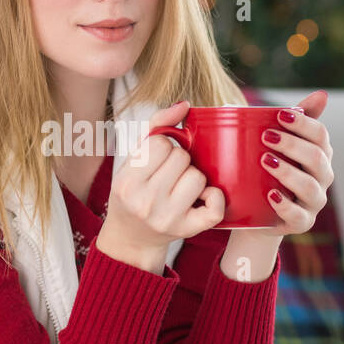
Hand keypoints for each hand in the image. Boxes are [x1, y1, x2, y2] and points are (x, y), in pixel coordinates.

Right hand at [98, 99, 226, 261]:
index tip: (157, 160)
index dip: (163, 147)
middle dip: (179, 161)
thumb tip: (185, 105)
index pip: (160, 143)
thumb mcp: (134, 160)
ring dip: (194, 178)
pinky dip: (214, 198)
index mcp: (128, 182)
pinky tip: (203, 198)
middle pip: (182, 158)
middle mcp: (145, 202)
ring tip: (180, 187)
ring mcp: (167, 219)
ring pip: (199, 177)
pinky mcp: (188, 231)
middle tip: (169, 175)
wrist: (130, 238)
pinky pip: (215, 206)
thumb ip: (156, 127)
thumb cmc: (134, 192)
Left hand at [250, 90, 333, 238]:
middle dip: (293, 145)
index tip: (279, 115)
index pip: (320, 135)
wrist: (254, 210)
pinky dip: (285, 205)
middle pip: (316, 158)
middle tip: (266, 136)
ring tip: (265, 161)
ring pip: (310, 186)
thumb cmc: (266, 168)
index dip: (303, 123)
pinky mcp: (301, 222)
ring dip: (288, 172)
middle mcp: (322, 176)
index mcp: (319, 153)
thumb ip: (293, 119)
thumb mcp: (275, 143)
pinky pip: (298, 216)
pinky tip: (271, 195)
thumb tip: (322, 94)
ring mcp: (314, 201)